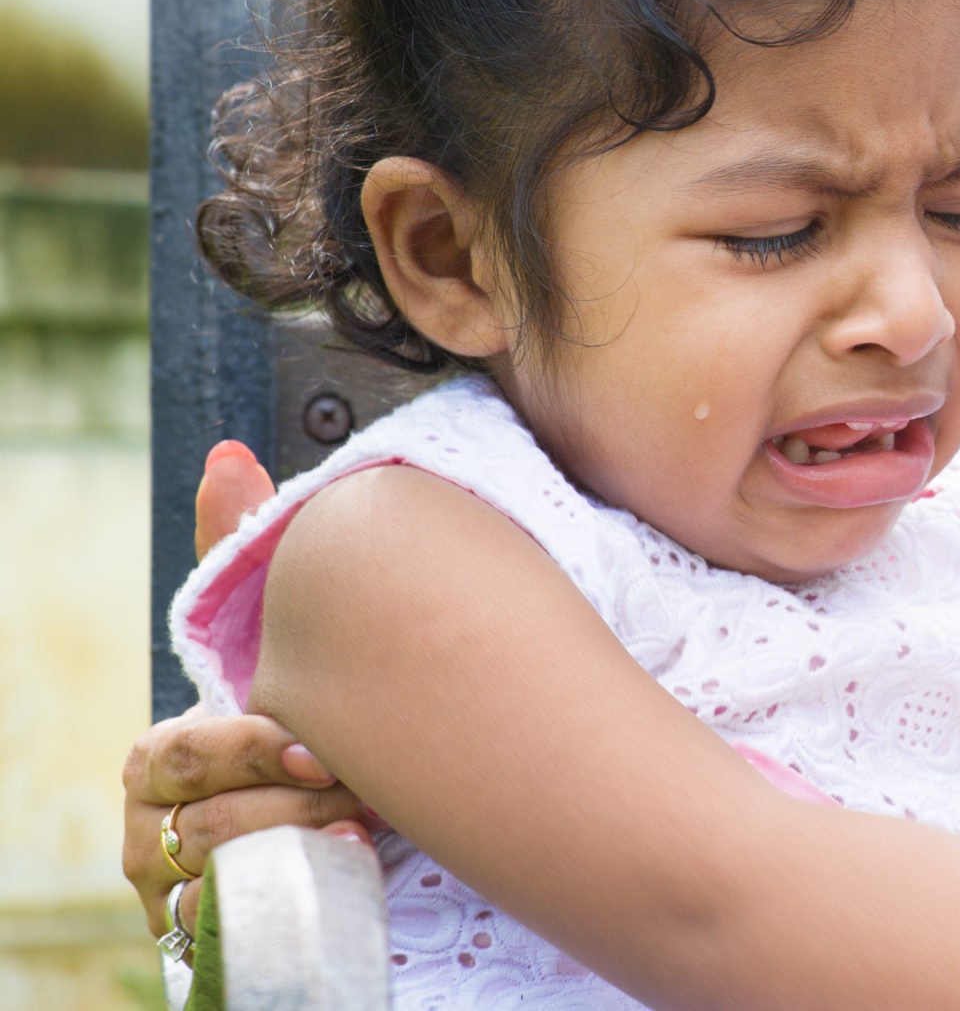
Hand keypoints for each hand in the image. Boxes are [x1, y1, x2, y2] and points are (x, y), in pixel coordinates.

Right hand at [124, 441, 371, 949]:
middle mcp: (158, 826)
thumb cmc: (309, 729)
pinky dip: (286, 897)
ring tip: (366, 825)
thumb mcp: (288, 647)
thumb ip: (248, 554)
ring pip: (219, 871)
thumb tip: (225, 453)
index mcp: (170, 756)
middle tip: (351, 784)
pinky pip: (226, 928)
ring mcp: (178, 888)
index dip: (244, 749)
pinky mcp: (207, 939)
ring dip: (300, 841)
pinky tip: (342, 872)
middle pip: (196, 817)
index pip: (179, 750)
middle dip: (280, 797)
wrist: (344, 832)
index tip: (317, 746)